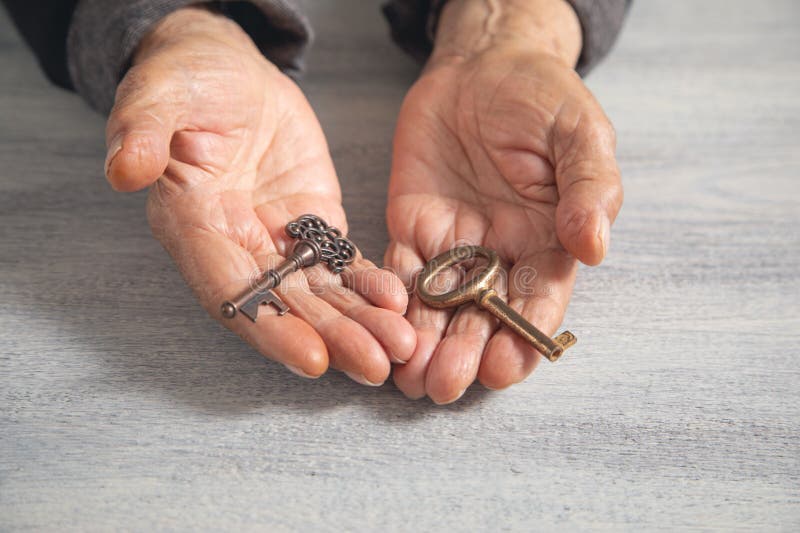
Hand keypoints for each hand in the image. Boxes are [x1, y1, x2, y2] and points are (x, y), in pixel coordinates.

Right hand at [105, 8, 414, 383]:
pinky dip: (370, 286)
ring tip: (400, 347)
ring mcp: (278, 242)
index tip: (311, 358)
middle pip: (285, 308)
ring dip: (359, 324)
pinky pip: (342, 264)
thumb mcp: (158, 94)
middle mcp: (237, 247)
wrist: (230, 75)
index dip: (269, 329)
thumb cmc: (188, 82)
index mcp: (193, 226)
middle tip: (375, 366)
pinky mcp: (312, 225)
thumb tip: (124, 169)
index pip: (230, 293)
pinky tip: (398, 302)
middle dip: (331, 339)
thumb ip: (142, 131)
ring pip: (320, 296)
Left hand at [385, 0, 622, 401]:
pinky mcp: (412, 228)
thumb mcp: (580, 133)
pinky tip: (383, 328)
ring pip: (439, 307)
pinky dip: (392, 302)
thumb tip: (593, 246)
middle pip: (483, 316)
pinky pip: (401, 272)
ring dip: (425, 344)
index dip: (522, 337)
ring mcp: (454, 244)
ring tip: (412, 379)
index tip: (504, 368)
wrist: (482, 66)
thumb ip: (589, 188)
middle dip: (465, 353)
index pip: (538, 300)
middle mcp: (501, 253)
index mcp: (548, 240)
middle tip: (445, 385)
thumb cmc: (540, 97)